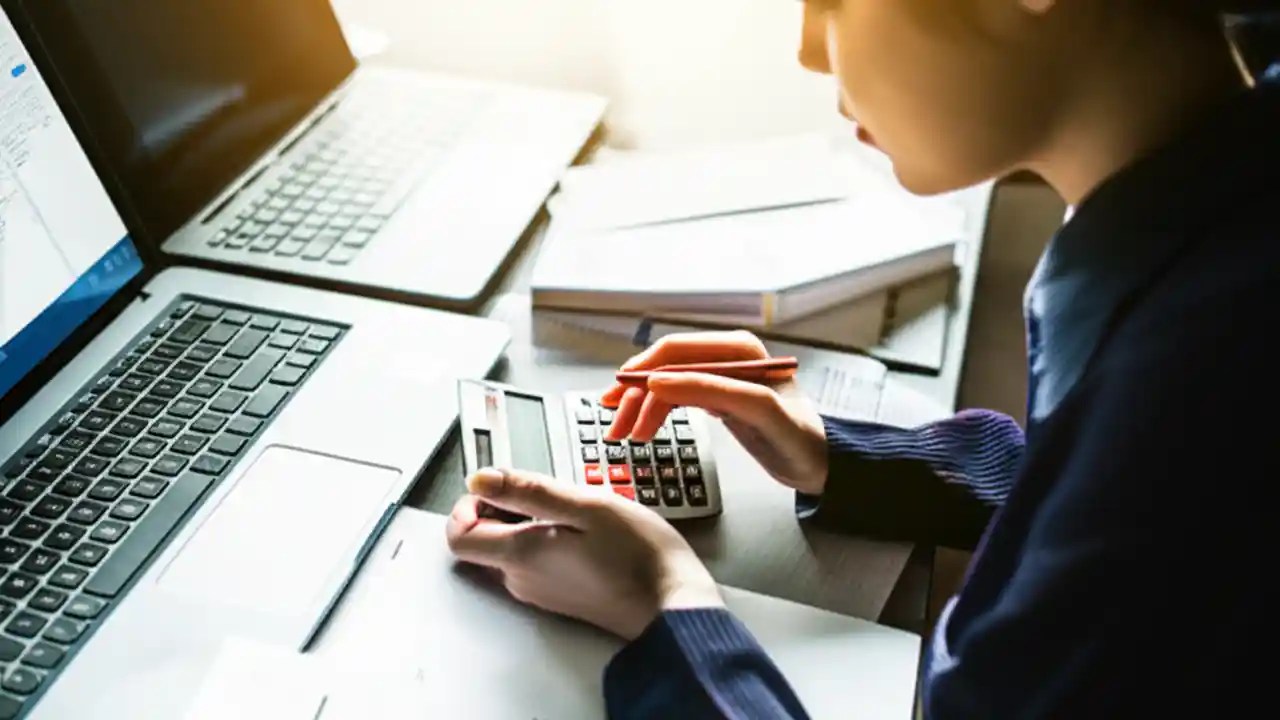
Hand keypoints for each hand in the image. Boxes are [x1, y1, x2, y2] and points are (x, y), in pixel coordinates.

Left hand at [446, 468, 723, 639]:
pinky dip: (545, 539)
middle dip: (501, 508)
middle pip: (482, 541)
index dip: (467, 504)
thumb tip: (481, 479)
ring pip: (509, 549)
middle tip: (543, 493)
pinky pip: (533, 562)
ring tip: (572, 510)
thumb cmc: (639, 555)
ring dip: (527, 522)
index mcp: (521, 556)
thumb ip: (528, 491)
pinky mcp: (559, 595)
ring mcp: (540, 591)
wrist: (674, 606)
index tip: (497, 486)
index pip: (458, 535)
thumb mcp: (586, 506)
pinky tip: (582, 531)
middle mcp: (522, 580)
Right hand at [602, 331, 829, 495]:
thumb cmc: (801, 439)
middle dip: (636, 396)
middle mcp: (727, 355)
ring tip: (624, 434)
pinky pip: (675, 396)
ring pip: (665, 384)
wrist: (821, 463)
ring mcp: (720, 375)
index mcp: (740, 348)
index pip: (675, 351)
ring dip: (640, 407)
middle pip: (665, 367)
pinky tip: (642, 426)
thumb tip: (659, 382)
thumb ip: (714, 392)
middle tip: (617, 427)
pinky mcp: (717, 395)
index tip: (621, 401)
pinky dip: (655, 411)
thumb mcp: (762, 413)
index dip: (642, 374)